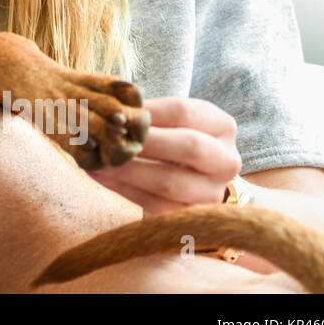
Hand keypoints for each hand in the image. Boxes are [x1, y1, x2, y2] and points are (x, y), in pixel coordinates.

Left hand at [86, 97, 241, 215]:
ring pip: (170, 182)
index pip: (183, 112)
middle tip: (108, 136)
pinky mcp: (193, 218)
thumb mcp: (167, 123)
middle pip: (189, 147)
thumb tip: (106, 106)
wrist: (188, 181)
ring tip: (97, 159)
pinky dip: (124, 190)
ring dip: (127, 170)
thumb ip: (145, 116)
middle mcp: (226, 160)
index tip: (114, 110)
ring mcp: (213, 193)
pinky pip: (157, 206)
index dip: (146, 111)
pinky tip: (101, 176)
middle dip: (144, 142)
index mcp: (222, 126)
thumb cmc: (170, 141)